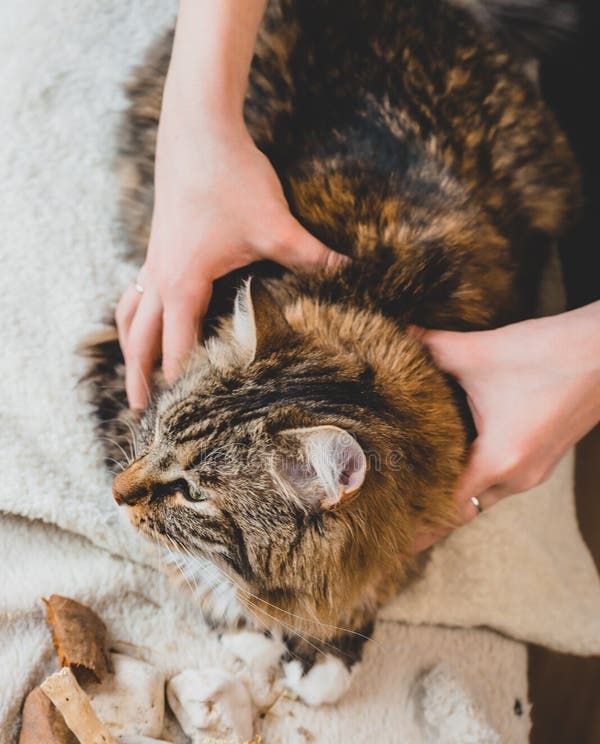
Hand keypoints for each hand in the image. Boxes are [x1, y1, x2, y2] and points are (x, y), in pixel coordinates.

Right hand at [117, 119, 343, 408]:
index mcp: (184, 283)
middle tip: (136, 409)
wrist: (198, 126)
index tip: (182, 413)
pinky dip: (135, 312)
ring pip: (131, 312)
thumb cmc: (231, 176)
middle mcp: (161, 277)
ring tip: (133, 371)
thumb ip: (312, 258)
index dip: (179, 380)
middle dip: (139, 374)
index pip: (175, 346)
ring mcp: (154, 260)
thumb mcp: (275, 225)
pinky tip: (148, 316)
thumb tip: (352, 277)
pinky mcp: (158, 244)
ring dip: (129, 344)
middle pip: (139, 337)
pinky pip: (137, 289)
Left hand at [411, 301, 599, 551]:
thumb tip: (395, 338)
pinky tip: (458, 458)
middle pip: (464, 508)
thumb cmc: (549, 354)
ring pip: (485, 494)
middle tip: (395, 515)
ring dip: (457, 492)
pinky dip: (479, 476)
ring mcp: (535, 470)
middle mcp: (518, 477)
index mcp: (498, 461)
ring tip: (420, 489)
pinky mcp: (546, 457)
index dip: (418, 524)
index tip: (393, 538)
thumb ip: (431, 348)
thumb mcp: (479, 352)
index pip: (448, 509)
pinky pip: (504, 479)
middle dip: (432, 513)